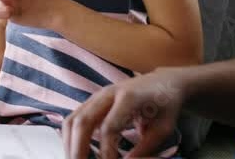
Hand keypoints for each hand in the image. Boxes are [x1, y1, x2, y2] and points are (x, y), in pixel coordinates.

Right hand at [63, 68, 186, 158]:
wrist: (164, 81)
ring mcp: (97, 96)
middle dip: (78, 149)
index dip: (106, 151)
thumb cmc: (166, 105)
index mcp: (128, 98)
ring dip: (69, 144)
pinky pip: (74, 119)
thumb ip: (144, 147)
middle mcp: (108, 93)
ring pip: (72, 119)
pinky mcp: (93, 101)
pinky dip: (70, 138)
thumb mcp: (163, 128)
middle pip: (83, 122)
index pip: (108, 128)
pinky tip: (76, 152)